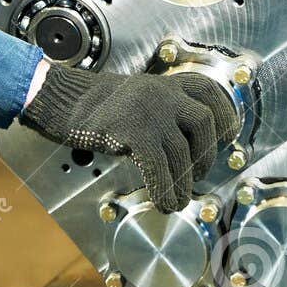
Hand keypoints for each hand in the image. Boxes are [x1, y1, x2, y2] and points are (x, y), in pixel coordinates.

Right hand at [18, 63, 239, 211]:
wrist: (61, 99)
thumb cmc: (94, 105)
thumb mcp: (134, 98)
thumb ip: (159, 114)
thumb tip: (180, 147)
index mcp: (164, 84)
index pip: (207, 92)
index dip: (223, 114)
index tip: (226, 136)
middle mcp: (162, 94)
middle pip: (203, 122)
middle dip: (206, 153)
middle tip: (197, 174)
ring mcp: (149, 112)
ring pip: (182, 152)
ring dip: (184, 182)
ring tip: (179, 199)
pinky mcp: (133, 131)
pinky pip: (159, 166)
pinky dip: (165, 188)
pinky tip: (164, 201)